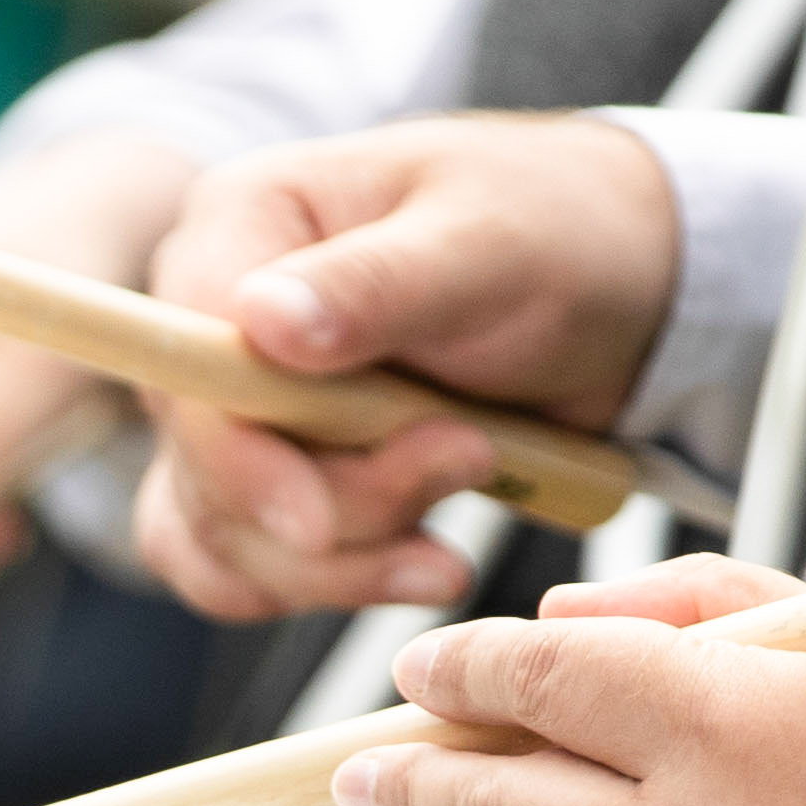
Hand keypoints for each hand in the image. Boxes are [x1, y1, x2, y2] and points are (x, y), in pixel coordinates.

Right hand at [128, 112, 678, 619]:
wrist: (620, 286)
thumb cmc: (559, 235)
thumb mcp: (489, 246)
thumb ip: (375, 283)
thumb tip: (260, 321)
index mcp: (241, 222)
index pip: (186, 369)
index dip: (239, 460)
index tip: (318, 522)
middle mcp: (215, 316)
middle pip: (207, 468)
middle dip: (339, 507)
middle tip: (467, 459)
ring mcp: (239, 404)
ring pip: (223, 535)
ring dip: (347, 558)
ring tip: (459, 521)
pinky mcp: (275, 472)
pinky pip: (247, 565)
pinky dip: (335, 583)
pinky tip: (421, 562)